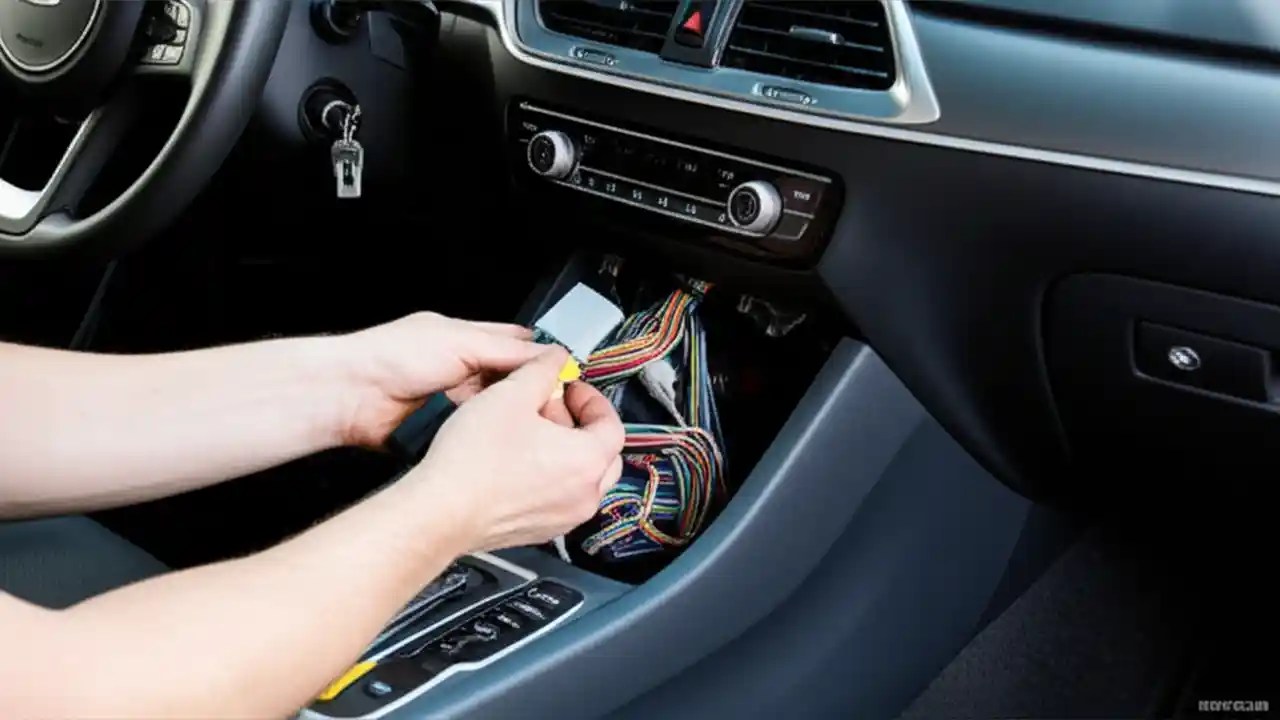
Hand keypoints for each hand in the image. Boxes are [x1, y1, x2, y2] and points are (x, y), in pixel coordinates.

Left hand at [338, 312, 545, 447]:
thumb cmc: (391, 356)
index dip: (540, 356)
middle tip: (550, 405)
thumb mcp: (460, 343)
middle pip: (505, 381)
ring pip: (490, 411)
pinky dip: (480, 437)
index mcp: (463, 338)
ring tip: (523, 423)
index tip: (564, 371)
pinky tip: (492, 439)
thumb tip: (548, 354)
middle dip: (525, 392)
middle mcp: (457, 368)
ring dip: (501, 417)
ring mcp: (447, 401)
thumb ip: (506, 350)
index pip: (513, 343)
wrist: (350, 395)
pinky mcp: (437, 430)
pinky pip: (469, 435)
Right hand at [407, 347, 624, 552]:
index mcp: (588, 461)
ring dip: (563, 451)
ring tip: (528, 432)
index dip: (590, 398)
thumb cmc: (474, 460)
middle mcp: (585, 496)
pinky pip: (557, 498)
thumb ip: (542, 370)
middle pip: (601, 453)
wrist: (440, 512)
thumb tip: (555, 359)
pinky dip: (547, 476)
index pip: (612, 423)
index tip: (568, 387)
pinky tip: (514, 461)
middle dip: (578, 425)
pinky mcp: (540, 532)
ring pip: (579, 477)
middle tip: (549, 407)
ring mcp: (563, 519)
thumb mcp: (511, 394)